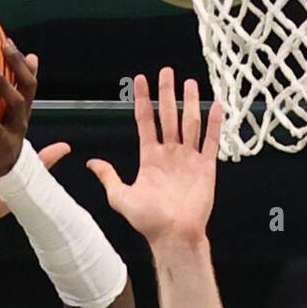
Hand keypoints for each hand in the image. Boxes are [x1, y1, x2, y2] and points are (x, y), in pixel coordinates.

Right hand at [0, 43, 37, 192]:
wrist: (9, 168)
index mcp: (2, 146)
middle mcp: (17, 128)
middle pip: (17, 105)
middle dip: (5, 87)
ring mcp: (23, 113)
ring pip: (27, 87)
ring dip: (18, 66)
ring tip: (5, 44)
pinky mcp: (24, 103)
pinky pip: (27, 80)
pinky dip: (23, 63)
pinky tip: (9, 41)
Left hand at [87, 68, 223, 245]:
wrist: (174, 236)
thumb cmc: (148, 221)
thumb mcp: (120, 197)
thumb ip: (109, 177)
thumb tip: (91, 162)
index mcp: (150, 158)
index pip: (146, 122)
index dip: (143, 101)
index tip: (140, 80)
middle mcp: (170, 154)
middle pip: (169, 116)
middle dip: (167, 93)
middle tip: (166, 71)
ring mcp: (188, 159)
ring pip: (190, 123)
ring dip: (190, 102)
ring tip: (189, 82)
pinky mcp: (206, 167)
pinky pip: (211, 141)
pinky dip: (214, 124)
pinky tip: (215, 105)